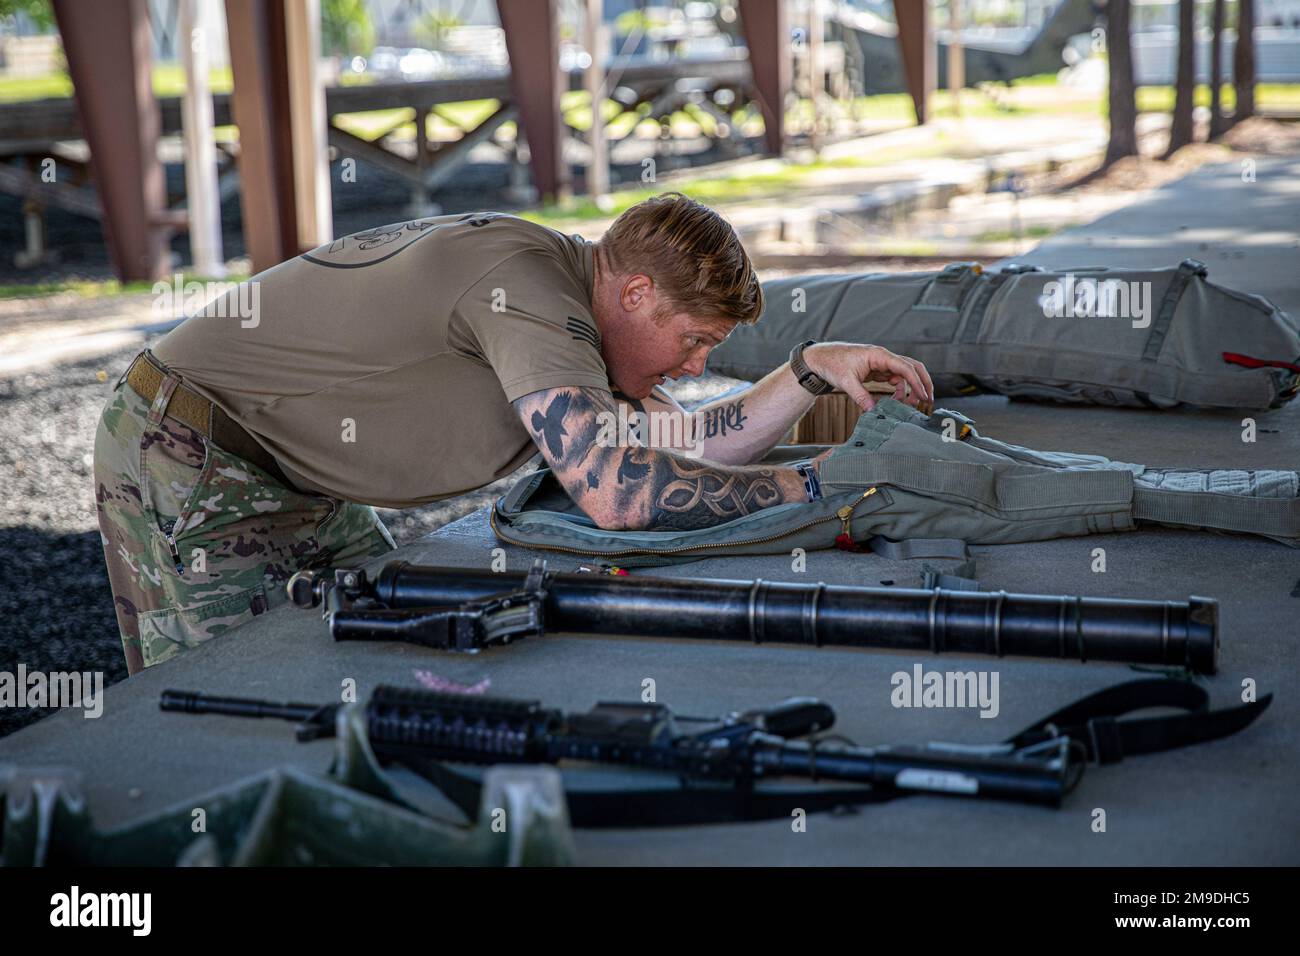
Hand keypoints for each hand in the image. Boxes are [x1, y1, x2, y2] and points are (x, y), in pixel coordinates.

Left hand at [804, 342, 933, 413]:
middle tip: (928, 400)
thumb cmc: (833, 364)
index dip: (916, 382)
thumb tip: (874, 412)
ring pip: (904, 374)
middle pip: (912, 367)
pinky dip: (899, 390)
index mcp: (879, 355)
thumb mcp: (846, 382)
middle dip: (922, 382)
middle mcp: (883, 357)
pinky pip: (894, 379)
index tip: (923, 397)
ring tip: (907, 406)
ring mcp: (882, 363)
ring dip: (909, 389)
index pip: (905, 367)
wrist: (821, 359)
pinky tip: (895, 402)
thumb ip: (861, 396)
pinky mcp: (877, 370)